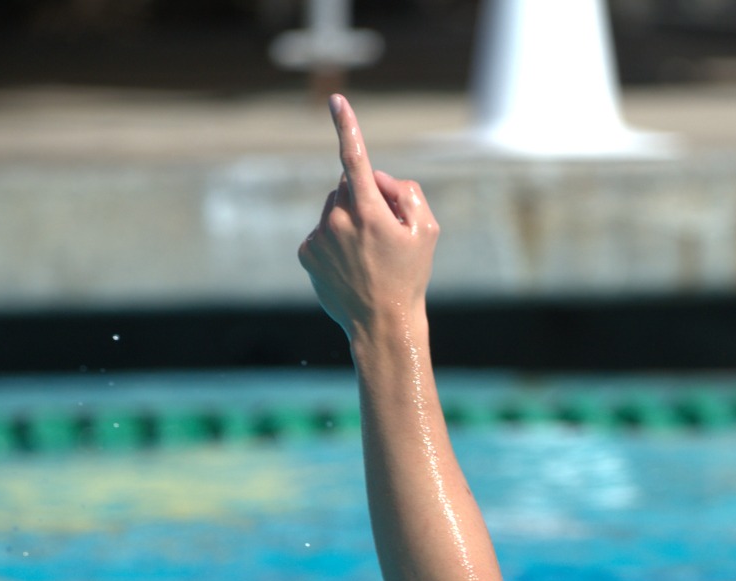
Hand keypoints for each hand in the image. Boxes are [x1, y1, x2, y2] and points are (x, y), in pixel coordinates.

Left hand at [297, 94, 438, 337]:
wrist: (382, 324)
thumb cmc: (410, 276)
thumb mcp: (428, 232)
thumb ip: (408, 192)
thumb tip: (377, 178)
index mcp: (369, 212)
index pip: (355, 159)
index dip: (347, 127)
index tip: (337, 100)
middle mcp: (338, 219)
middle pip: (347, 187)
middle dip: (365, 198)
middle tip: (386, 234)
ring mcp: (319, 237)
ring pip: (333, 209)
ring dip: (350, 220)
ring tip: (369, 255)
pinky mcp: (307, 253)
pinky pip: (322, 232)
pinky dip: (336, 241)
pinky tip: (352, 266)